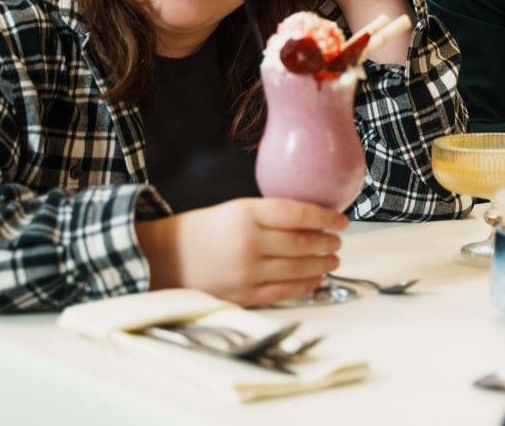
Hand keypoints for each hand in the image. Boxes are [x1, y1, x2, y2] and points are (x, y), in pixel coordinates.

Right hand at [135, 198, 346, 306]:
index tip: (342, 220)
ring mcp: (247, 272)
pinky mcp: (243, 295)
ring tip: (332, 260)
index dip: (326, 217)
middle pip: (303, 242)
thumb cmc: (201, 230)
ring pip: (298, 268)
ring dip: (321, 264)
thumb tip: (310, 220)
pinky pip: (284, 292)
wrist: (162, 259)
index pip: (298, 213)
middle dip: (327, 242)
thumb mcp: (234, 209)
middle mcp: (249, 242)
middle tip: (338, 241)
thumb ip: (269, 214)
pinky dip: (305, 286)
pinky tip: (316, 280)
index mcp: (247, 213)